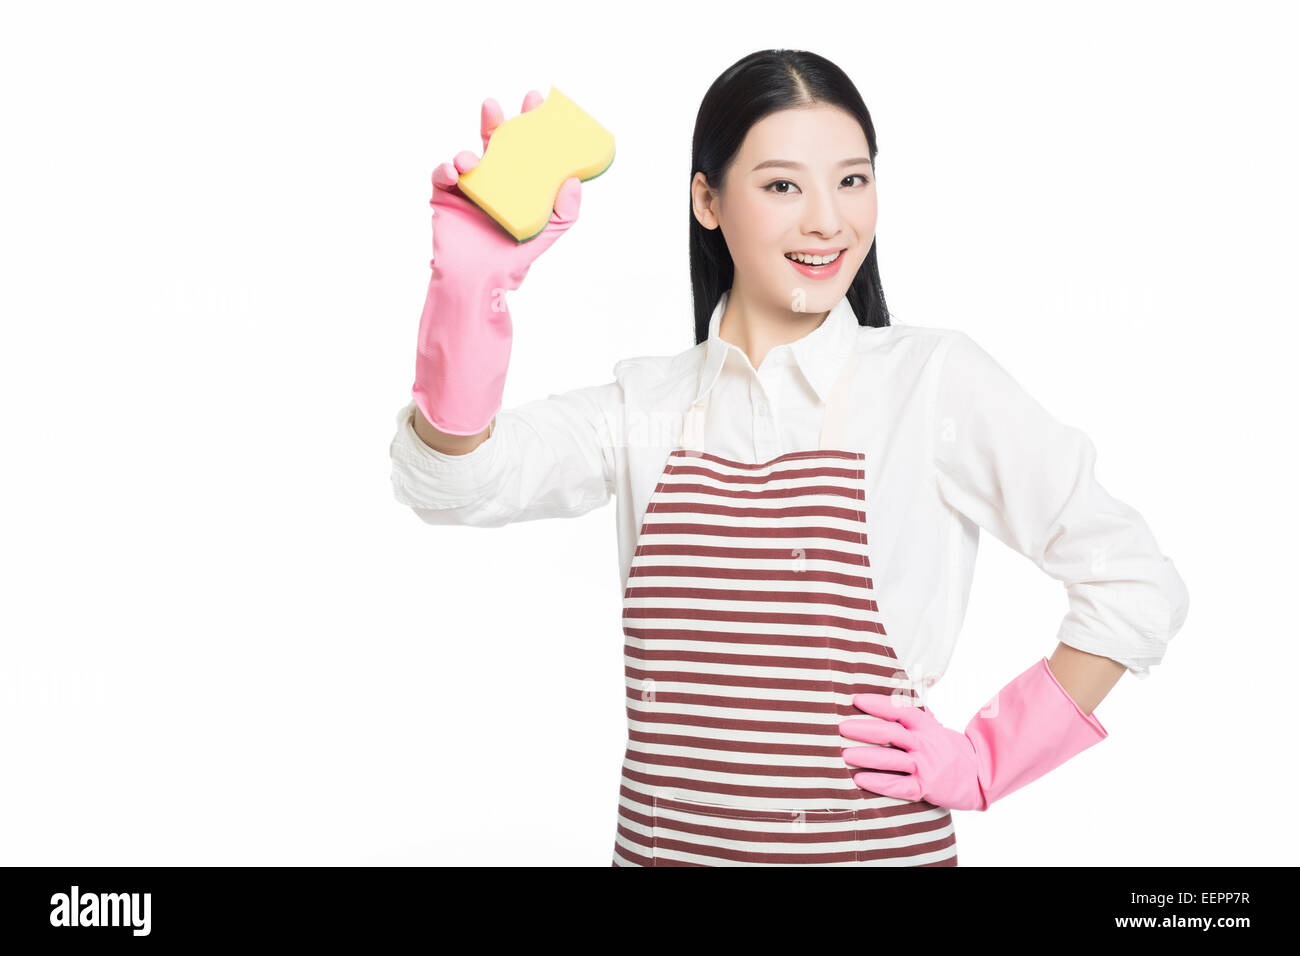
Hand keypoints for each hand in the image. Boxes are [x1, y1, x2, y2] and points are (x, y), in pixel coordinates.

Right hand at [428, 91, 582, 287]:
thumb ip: (566, 211)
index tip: (535, 100)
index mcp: (516, 183)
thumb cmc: (513, 259)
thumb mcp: (549, 233)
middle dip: (494, 121)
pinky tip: (454, 171)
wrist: (480, 283)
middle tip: (495, 107)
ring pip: (466, 157)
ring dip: (467, 152)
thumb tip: (573, 180)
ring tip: (471, 160)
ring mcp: (467, 188)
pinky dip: (445, 169)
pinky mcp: (445, 198)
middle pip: (493, 143)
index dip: (528, 122)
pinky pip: (441, 176)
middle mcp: (492, 180)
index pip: (524, 147)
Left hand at [839, 694, 987, 809]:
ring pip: (892, 760)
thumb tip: (897, 689)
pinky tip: (860, 780)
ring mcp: (925, 767)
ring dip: (866, 757)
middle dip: (864, 729)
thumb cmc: (948, 748)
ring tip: (845, 754)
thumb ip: (915, 712)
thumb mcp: (935, 726)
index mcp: (926, 726)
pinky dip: (879, 783)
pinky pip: (899, 786)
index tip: (856, 699)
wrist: (978, 776)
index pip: (900, 710)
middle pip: (891, 733)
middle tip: (841, 727)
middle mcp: (925, 744)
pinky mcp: (925, 788)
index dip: (878, 704)